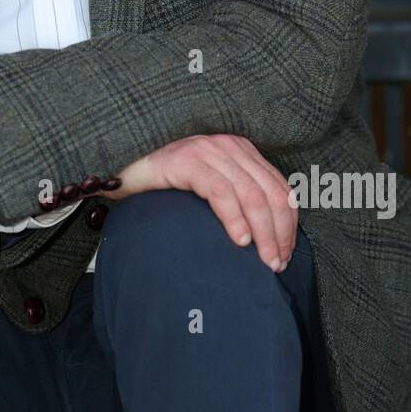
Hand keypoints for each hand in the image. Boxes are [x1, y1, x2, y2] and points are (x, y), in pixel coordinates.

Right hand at [98, 133, 297, 271]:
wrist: (122, 170)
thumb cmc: (165, 188)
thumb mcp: (209, 189)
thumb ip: (237, 200)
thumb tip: (267, 239)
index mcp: (240, 151)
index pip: (280, 188)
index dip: (289, 224)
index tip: (286, 254)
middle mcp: (229, 146)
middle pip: (271, 194)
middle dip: (280, 233)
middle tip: (277, 265)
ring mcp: (208, 150)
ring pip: (252, 195)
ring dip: (264, 233)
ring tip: (263, 261)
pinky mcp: (187, 160)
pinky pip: (220, 192)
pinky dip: (234, 219)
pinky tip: (238, 241)